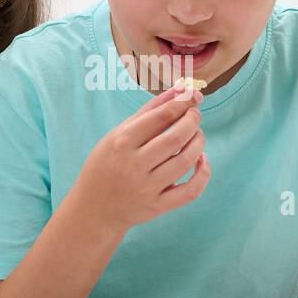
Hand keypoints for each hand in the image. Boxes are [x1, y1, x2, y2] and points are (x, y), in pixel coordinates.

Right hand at [72, 83, 210, 234]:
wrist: (94, 208)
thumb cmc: (107, 163)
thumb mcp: (119, 133)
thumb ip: (150, 111)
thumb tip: (180, 89)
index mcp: (122, 141)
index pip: (161, 116)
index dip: (183, 102)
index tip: (193, 96)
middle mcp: (133, 165)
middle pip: (176, 137)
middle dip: (193, 121)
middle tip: (195, 115)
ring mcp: (146, 188)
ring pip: (186, 161)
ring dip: (198, 142)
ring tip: (197, 134)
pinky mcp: (157, 206)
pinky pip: (191, 191)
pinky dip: (203, 173)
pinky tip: (201, 160)